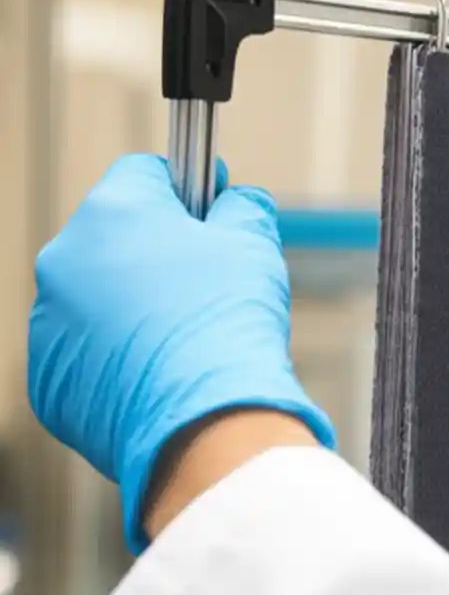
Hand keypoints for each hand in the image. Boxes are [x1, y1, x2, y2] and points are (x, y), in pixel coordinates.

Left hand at [28, 154, 334, 551]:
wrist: (205, 421)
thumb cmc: (227, 324)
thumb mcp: (254, 242)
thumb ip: (242, 207)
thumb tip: (237, 203)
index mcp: (110, 214)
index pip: (145, 173)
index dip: (187, 189)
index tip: (214, 209)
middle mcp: (63, 262)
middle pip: (116, 238)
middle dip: (158, 253)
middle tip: (208, 284)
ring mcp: (48, 324)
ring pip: (98, 298)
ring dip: (136, 307)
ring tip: (187, 338)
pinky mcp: (50, 381)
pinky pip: (88, 354)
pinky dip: (121, 357)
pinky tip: (164, 373)